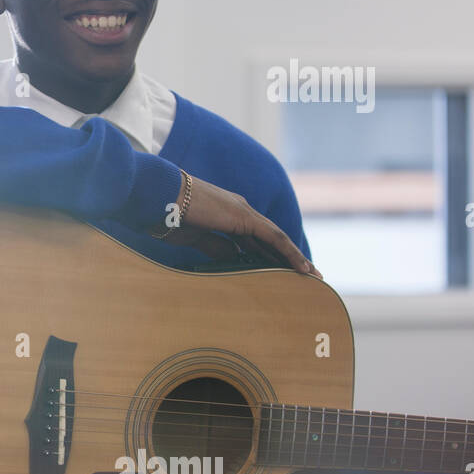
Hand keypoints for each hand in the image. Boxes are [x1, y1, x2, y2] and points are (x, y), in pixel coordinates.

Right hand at [160, 175, 321, 277]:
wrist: (161, 197)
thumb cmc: (169, 215)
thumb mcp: (196, 237)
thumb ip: (216, 246)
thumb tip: (234, 258)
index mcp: (227, 215)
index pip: (255, 239)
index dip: (270, 256)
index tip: (281, 272)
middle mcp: (241, 211)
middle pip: (271, 239)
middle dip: (289, 258)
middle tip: (307, 276)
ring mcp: (244, 212)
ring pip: (278, 239)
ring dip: (296, 257)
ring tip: (312, 276)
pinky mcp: (245, 217)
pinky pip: (274, 239)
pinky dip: (290, 254)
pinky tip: (302, 269)